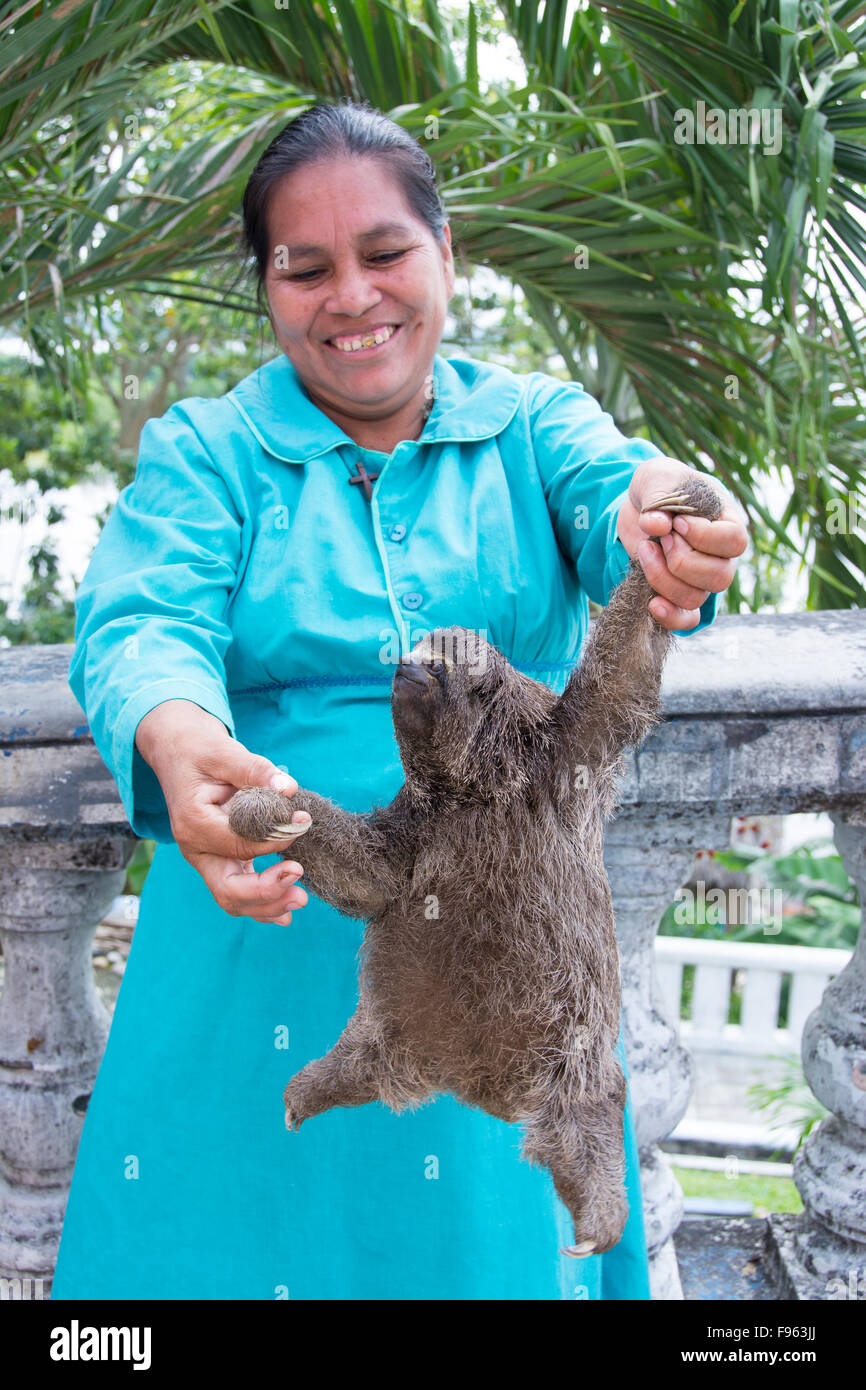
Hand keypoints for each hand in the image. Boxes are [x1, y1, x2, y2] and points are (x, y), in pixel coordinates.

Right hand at [134, 699, 311, 923]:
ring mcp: (206, 859)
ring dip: (267, 904)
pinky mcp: (220, 860)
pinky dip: (261, 904)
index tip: (301, 823)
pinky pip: (238, 891)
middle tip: (301, 884)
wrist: (180, 753)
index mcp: (194, 823)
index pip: (238, 844)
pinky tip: (286, 912)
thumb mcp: (225, 752)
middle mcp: (197, 849)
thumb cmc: (201, 752)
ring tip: (300, 898)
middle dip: (266, 892)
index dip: (273, 840)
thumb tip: (288, 789)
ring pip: (233, 899)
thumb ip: (256, 770)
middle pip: (229, 889)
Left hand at [616, 458, 747, 629]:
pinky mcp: (679, 595)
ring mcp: (701, 579)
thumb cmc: (659, 487)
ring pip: (696, 597)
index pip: (734, 541)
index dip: (704, 537)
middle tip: (661, 539)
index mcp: (726, 522)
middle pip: (719, 576)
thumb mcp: (656, 476)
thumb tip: (656, 525)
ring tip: (644, 552)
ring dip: (664, 579)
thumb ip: (659, 492)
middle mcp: (720, 556)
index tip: (676, 522)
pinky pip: (686, 619)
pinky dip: (670, 616)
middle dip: (681, 560)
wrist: (639, 507)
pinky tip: (652, 603)